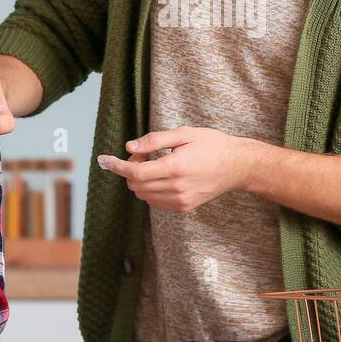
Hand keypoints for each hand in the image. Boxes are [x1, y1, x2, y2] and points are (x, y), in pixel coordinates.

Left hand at [97, 127, 255, 213]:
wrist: (238, 166)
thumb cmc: (212, 145)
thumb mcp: (184, 134)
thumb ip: (155, 140)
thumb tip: (130, 147)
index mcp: (175, 167)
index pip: (134, 172)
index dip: (115, 165)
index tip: (103, 159)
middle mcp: (176, 188)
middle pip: (135, 184)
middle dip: (130, 168)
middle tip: (143, 153)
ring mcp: (180, 201)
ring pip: (143, 194)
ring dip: (140, 180)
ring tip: (156, 163)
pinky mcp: (183, 208)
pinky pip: (155, 201)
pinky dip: (151, 189)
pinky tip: (164, 176)